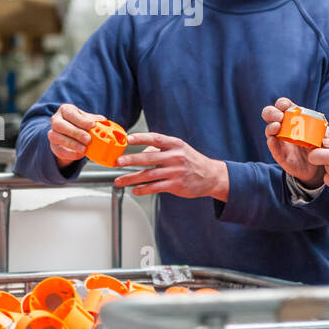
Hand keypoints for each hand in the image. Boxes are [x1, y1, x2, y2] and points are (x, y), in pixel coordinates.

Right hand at [47, 103, 106, 166]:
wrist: (70, 135)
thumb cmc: (79, 123)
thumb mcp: (86, 118)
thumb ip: (94, 119)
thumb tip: (103, 121)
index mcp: (65, 110)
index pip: (70, 114)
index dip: (81, 120)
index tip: (92, 125)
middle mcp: (56, 120)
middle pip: (60, 125)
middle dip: (75, 132)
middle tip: (88, 139)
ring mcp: (52, 133)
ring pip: (56, 137)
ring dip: (72, 144)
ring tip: (84, 149)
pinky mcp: (54, 146)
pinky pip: (59, 150)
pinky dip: (70, 154)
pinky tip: (80, 154)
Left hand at [113, 132, 228, 199]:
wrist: (211, 176)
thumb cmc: (192, 161)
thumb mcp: (179, 149)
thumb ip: (160, 149)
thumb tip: (142, 152)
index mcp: (175, 144)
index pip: (156, 139)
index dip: (141, 138)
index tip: (128, 139)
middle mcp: (175, 157)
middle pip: (148, 158)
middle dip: (130, 160)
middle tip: (118, 162)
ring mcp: (175, 172)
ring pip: (148, 175)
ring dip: (131, 178)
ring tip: (119, 180)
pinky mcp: (176, 185)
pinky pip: (155, 187)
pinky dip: (143, 189)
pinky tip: (135, 190)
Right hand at [261, 97, 323, 185]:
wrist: (317, 167)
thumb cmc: (319, 146)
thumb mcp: (325, 136)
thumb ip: (325, 132)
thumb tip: (324, 133)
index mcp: (293, 117)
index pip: (283, 106)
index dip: (282, 104)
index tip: (285, 107)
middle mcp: (283, 127)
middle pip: (270, 114)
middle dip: (272, 113)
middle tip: (279, 117)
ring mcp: (280, 140)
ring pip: (269, 130)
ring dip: (271, 127)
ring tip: (277, 127)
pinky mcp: (279, 154)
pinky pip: (273, 147)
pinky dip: (272, 143)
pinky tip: (273, 140)